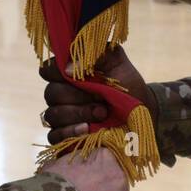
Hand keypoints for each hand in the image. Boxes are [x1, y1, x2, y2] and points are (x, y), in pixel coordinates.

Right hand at [40, 46, 154, 143]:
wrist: (142, 110)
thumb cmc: (127, 83)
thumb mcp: (117, 62)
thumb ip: (96, 55)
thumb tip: (69, 68)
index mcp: (69, 73)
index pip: (48, 70)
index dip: (56, 72)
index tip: (74, 75)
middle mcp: (61, 94)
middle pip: (51, 93)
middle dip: (76, 96)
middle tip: (100, 99)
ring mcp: (62, 116)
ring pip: (53, 115)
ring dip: (77, 114)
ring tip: (102, 114)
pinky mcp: (65, 136)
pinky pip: (54, 136)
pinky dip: (70, 132)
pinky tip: (87, 129)